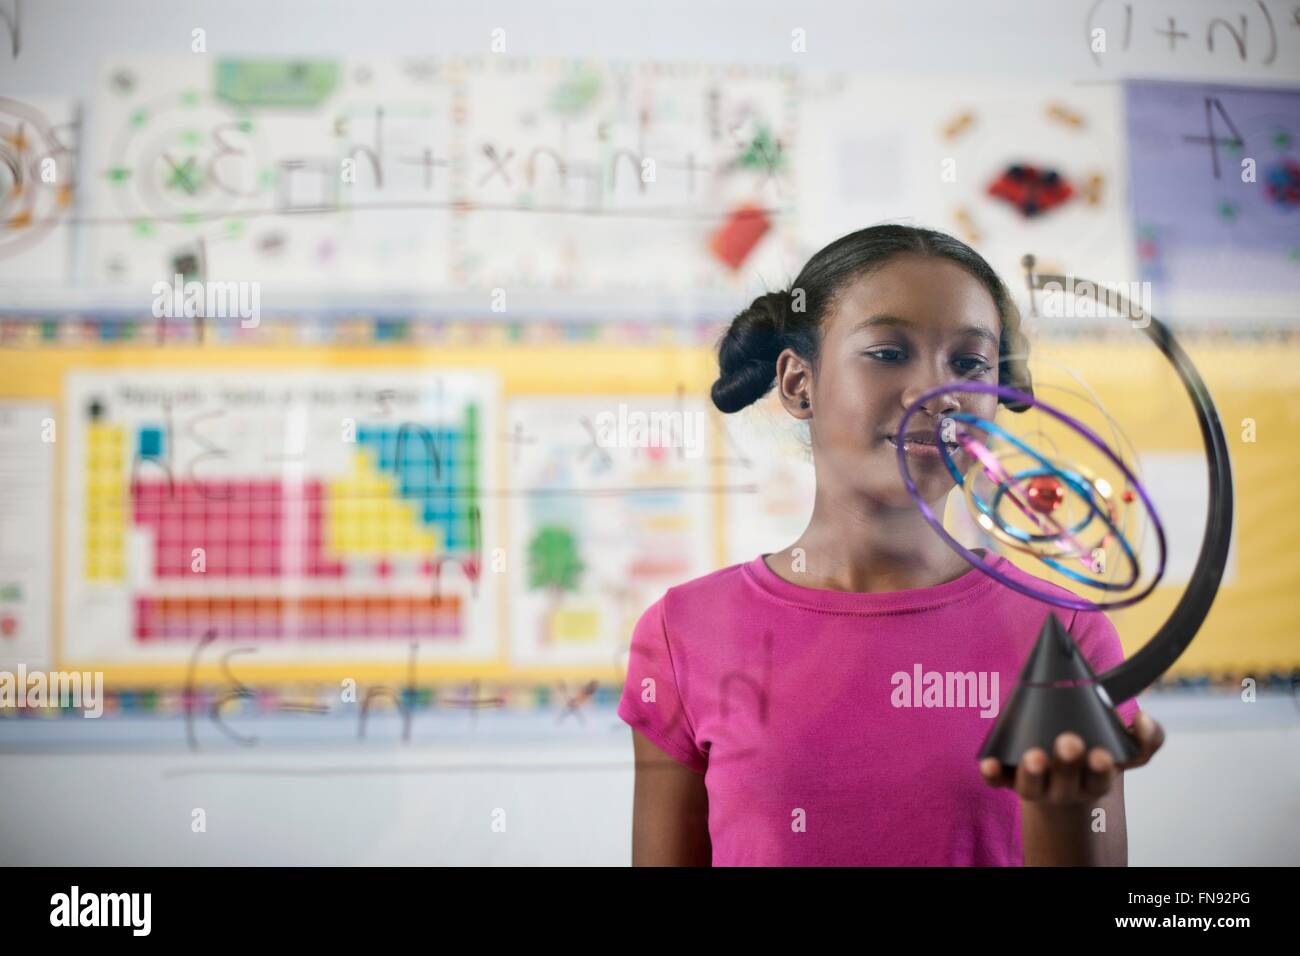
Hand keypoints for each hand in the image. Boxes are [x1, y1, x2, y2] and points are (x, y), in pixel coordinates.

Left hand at [978, 712, 1164, 804]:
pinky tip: (988, 762)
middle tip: (1069, 741)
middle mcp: (1066, 787)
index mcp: (1095, 779)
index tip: (1103, 754)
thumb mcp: (1127, 748)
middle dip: (1067, 763)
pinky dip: (993, 773)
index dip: (1101, 769)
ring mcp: (1037, 786)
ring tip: (1034, 754)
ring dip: (1033, 771)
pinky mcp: (1010, 780)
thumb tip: (1142, 719)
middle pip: (1066, 782)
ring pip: (1032, 786)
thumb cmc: (1096, 752)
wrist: (1067, 776)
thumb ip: (1148, 737)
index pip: (1100, 778)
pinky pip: (999, 781)